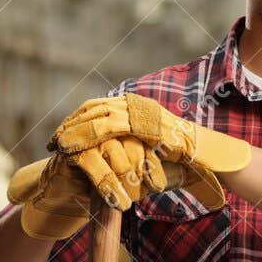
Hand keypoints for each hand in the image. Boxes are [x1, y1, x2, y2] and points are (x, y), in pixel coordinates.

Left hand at [55, 94, 251, 175]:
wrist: (208, 154)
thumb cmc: (185, 157)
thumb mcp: (153, 148)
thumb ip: (136, 146)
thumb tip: (121, 156)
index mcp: (136, 107)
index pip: (100, 108)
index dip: (78, 121)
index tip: (62, 136)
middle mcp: (134, 104)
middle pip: (93, 109)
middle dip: (71, 124)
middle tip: (53, 140)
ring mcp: (138, 110)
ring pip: (96, 115)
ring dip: (74, 130)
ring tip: (58, 145)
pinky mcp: (141, 122)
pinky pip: (107, 126)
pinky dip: (87, 135)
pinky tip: (72, 147)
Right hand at [63, 134, 168, 210]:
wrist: (64, 196)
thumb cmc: (101, 189)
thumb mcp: (129, 180)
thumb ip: (150, 173)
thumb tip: (184, 174)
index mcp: (121, 129)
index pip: (145, 137)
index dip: (154, 160)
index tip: (159, 185)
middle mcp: (105, 127)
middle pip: (132, 140)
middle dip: (143, 169)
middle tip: (150, 191)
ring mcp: (87, 135)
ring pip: (115, 150)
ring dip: (126, 178)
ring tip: (130, 202)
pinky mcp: (71, 149)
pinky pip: (94, 162)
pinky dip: (107, 184)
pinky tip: (117, 201)